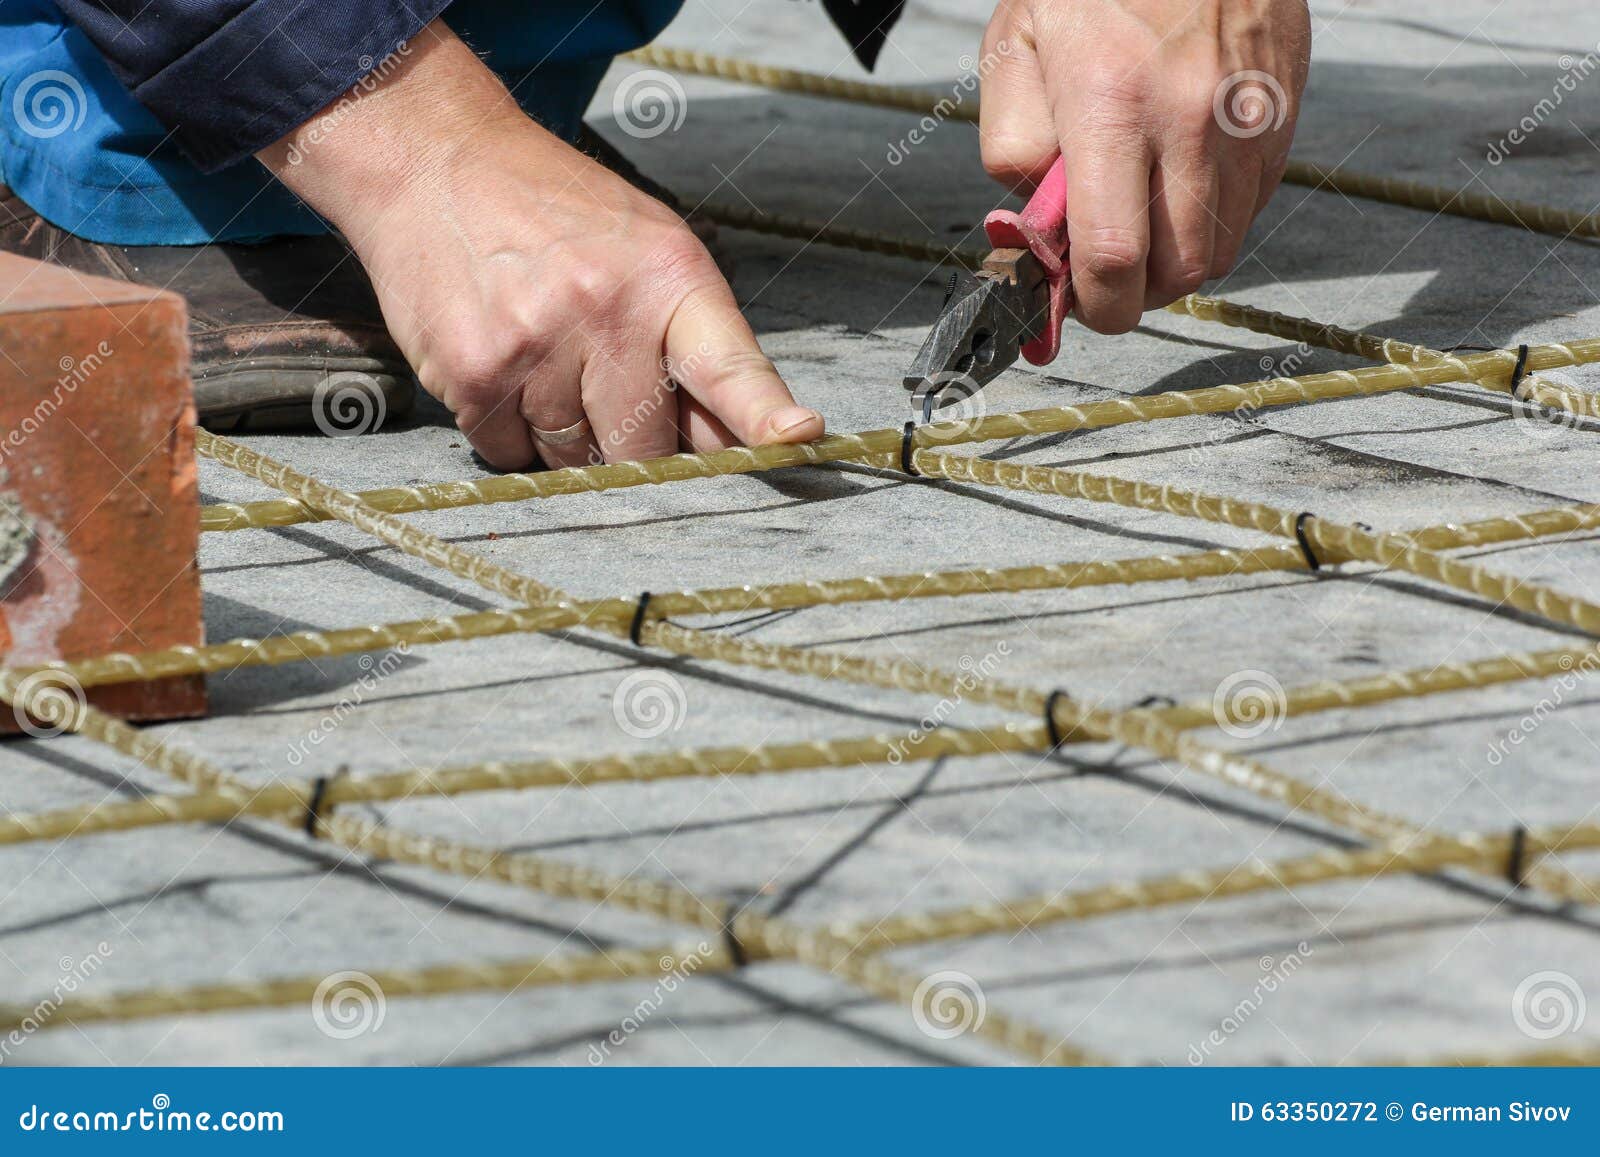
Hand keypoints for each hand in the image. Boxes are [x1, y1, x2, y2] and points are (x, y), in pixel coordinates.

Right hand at [260, 22, 822, 468]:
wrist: (437, 159)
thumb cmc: (558, 214)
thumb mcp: (648, 249)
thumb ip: (692, 347)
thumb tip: (734, 446)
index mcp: (669, 278)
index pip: (729, 363)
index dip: (764, 413)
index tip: (798, 441)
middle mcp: (607, 311)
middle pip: (643, 447)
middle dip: (627, 440)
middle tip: (597, 382)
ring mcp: (536, 344)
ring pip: (571, 458)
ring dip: (560, 433)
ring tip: (539, 355)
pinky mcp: (472, 373)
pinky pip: (508, 453)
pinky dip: (507, 430)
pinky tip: (500, 365)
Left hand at [979, 0, 1310, 332]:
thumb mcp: (1014, 50)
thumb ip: (1013, 150)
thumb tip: (1037, 228)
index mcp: (1112, 105)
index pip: (1114, 257)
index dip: (1096, 304)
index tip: (1079, 305)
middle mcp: (1190, 119)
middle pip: (1179, 271)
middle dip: (1137, 293)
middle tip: (1105, 270)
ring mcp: (1246, 119)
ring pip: (1223, 247)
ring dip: (1176, 259)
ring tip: (1140, 220)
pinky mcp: (1282, 112)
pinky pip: (1252, 204)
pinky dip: (1214, 217)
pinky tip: (1179, 180)